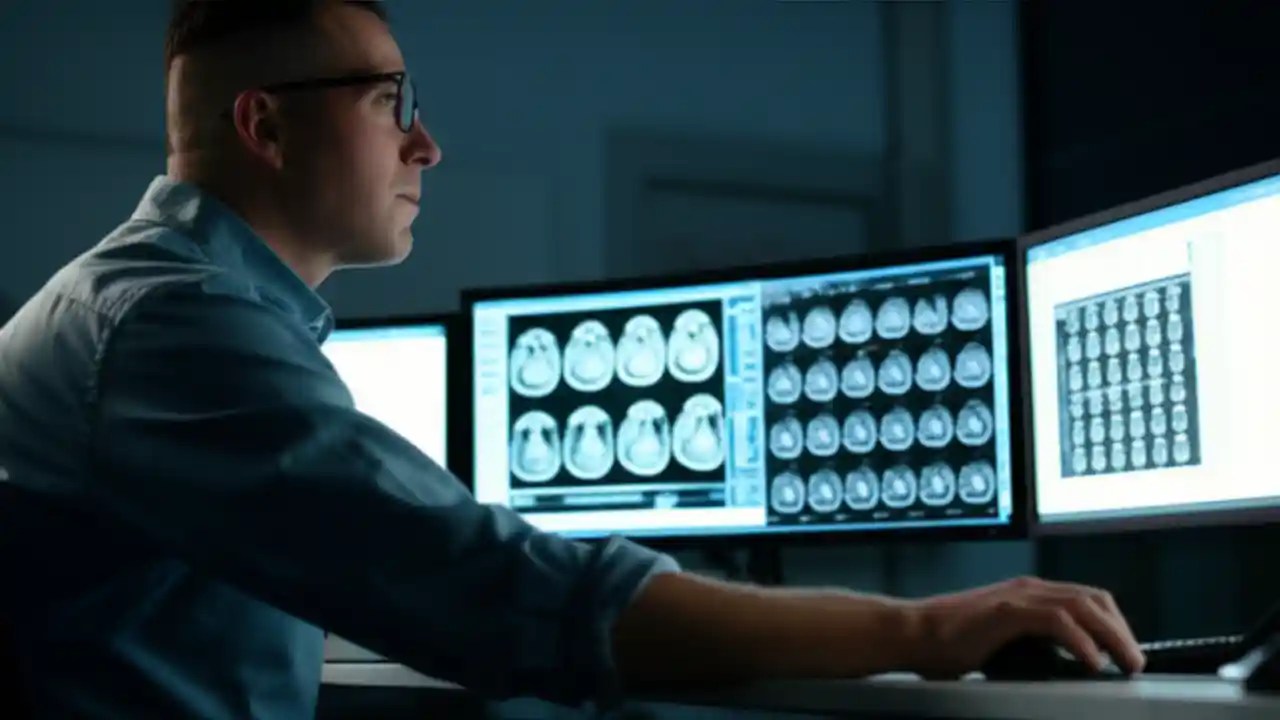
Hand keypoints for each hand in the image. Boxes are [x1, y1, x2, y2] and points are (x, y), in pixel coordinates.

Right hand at [902, 575, 1145, 678]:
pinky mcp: (1005, 611)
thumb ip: (1033, 647)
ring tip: (1126, 662)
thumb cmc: (950, 644)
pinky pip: (1055, 620)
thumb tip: (1067, 668)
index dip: (1114, 624)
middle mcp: (1028, 589)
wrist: (913, 633)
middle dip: (1122, 630)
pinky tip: (1091, 661)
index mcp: (1028, 594)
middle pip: (1094, 598)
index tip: (1126, 653)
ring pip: (1082, 605)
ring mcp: (1017, 597)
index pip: (1087, 599)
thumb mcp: (1003, 643)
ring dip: (1112, 635)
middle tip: (1136, 662)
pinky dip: (1080, 640)